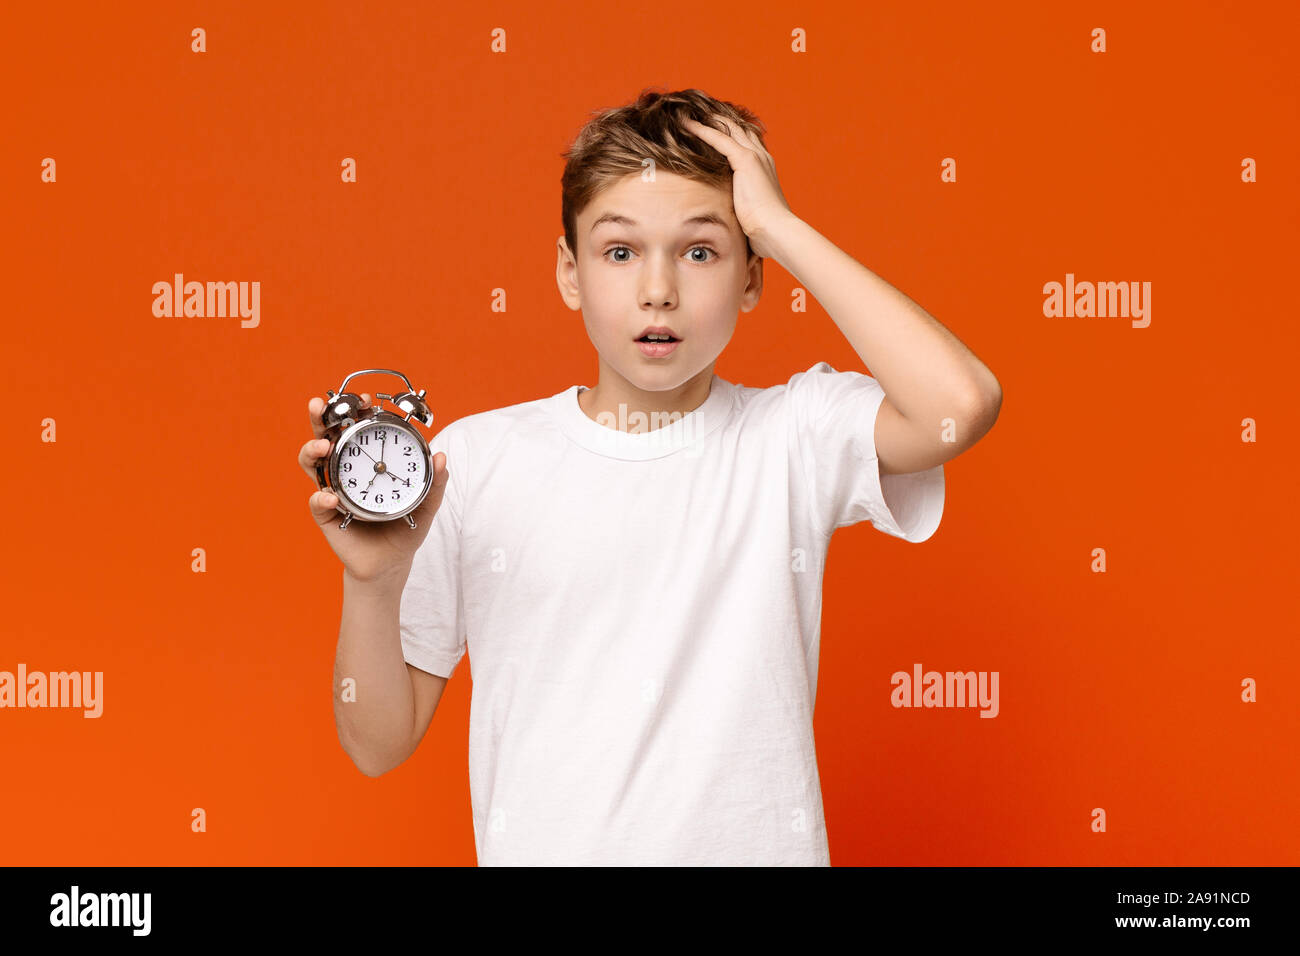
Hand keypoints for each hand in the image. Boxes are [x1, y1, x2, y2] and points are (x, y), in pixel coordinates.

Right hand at [298, 393, 449, 586]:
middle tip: (319, 404)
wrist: (392, 563)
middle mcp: (344, 470)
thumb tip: (441, 456)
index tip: (363, 399)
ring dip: (311, 450)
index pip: (357, 429)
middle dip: (319, 417)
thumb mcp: (426, 505)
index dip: (355, 411)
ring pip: (311, 463)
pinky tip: (331, 498)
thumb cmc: (406, 528)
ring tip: (321, 446)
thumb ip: (435, 483)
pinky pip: (317, 503)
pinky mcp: (325, 514)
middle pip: (325, 437)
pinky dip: (321, 498)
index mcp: (367, 461)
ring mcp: (331, 490)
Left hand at [681, 114, 794, 258]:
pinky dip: (703, 129)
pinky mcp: (745, 160)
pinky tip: (687, 124)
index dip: (729, 132)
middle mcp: (761, 157)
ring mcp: (754, 156)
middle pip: (738, 129)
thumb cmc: (766, 230)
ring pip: (728, 128)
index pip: (746, 141)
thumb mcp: (752, 214)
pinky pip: (720, 138)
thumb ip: (742, 210)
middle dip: (718, 119)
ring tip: (688, 114)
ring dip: (708, 120)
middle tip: (696, 113)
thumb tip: (733, 228)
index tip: (711, 127)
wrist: (776, 231)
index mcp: (765, 168)